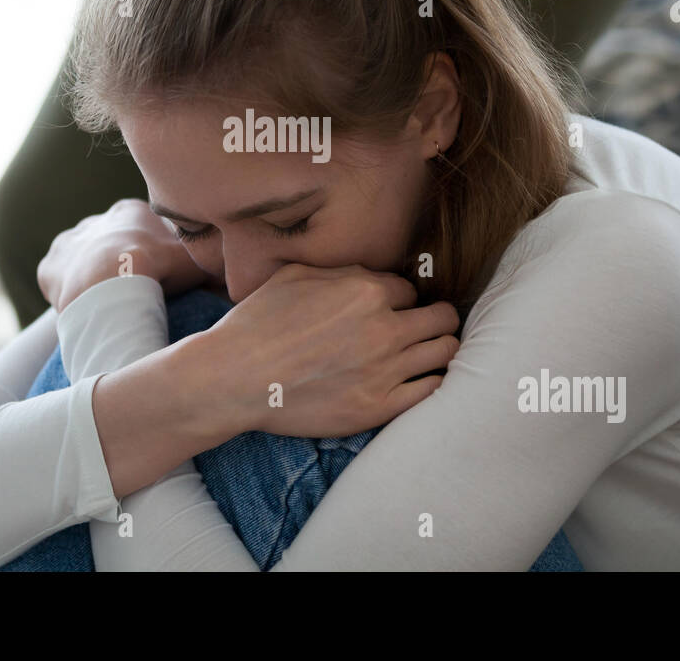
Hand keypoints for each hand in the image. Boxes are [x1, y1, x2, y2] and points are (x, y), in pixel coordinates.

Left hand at [37, 199, 216, 312]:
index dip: (153, 255)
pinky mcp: (49, 267)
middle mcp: (96, 221)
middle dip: (121, 265)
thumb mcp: (199, 262)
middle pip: (112, 245)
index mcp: (130, 212)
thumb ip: (217, 265)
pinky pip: (60, 279)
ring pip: (83, 261)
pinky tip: (85, 309)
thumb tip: (239, 275)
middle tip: (136, 293)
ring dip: (93, 278)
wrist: (109, 284)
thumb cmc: (158, 268)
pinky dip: (70, 293)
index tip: (160, 277)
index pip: (144, 232)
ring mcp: (69, 243)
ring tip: (110, 306)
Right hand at [188, 263, 460, 439]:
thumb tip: (372, 276)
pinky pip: (432, 389)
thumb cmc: (258, 323)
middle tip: (422, 326)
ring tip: (424, 352)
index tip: (392, 309)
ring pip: (445, 351)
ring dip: (438, 347)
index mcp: (366, 292)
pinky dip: (431, 380)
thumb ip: (343, 272)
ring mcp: (384, 370)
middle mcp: (384, 328)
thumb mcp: (296, 276)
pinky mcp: (379, 407)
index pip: (410, 288)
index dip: (400, 298)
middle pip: (442, 316)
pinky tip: (416, 378)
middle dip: (434, 317)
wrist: (234, 378)